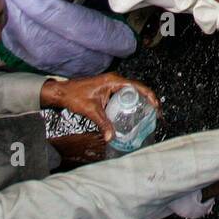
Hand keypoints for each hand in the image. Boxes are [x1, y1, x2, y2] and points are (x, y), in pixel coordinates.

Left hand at [40, 73, 158, 142]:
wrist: (62, 92)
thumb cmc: (74, 96)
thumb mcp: (91, 111)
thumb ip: (103, 123)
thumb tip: (111, 137)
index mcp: (114, 81)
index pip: (138, 86)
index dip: (149, 96)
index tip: (156, 106)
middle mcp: (115, 80)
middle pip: (138, 88)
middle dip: (148, 99)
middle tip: (154, 113)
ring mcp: (112, 84)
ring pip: (131, 91)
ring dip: (140, 101)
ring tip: (147, 113)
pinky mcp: (109, 89)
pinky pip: (124, 94)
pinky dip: (131, 102)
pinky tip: (132, 112)